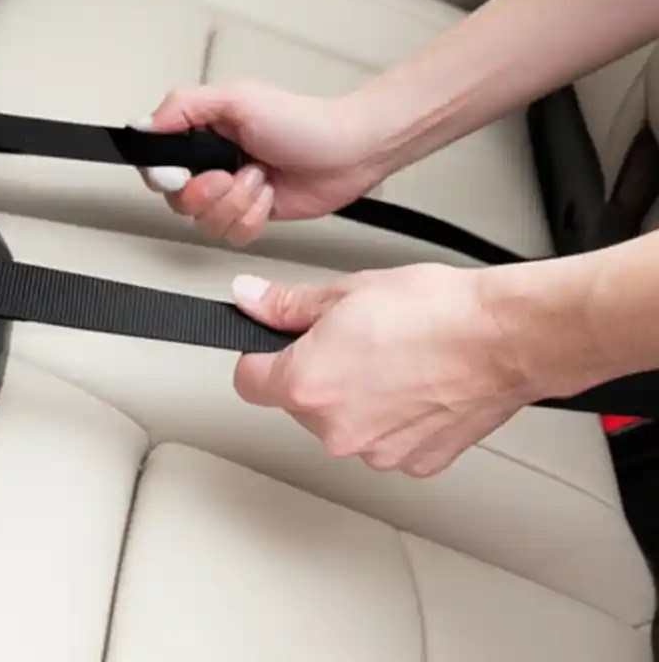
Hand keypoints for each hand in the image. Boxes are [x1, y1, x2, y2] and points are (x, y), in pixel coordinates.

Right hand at [134, 81, 387, 245]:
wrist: (348, 152)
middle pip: (178, 200)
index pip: (156, 164)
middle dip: (209, 192)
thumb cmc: (304, 121)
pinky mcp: (251, 215)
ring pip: (205, 222)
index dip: (165, 177)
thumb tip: (143, 124)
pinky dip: (254, 217)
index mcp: (202, 133)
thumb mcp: (236, 98)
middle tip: (232, 173)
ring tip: (260, 178)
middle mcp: (212, 164)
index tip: (182, 175)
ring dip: (238, 202)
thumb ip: (183, 106)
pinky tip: (270, 195)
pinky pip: (233, 234)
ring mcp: (231, 193)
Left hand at [229, 264, 538, 476]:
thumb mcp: (347, 292)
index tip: (275, 346)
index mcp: (306, 385)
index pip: (249, 381)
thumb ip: (286, 305)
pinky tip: (417, 386)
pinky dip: (395, 419)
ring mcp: (376, 452)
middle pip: (299, 404)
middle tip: (355, 342)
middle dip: (317, 374)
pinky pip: (387, 441)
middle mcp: (335, 429)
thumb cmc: (438, 313)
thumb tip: (250, 300)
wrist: (506, 337)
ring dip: (357, 399)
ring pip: (344, 424)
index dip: (261, 357)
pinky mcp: (414, 463)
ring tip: (394, 361)